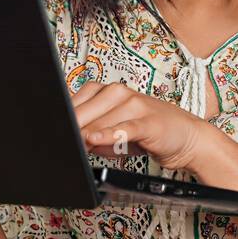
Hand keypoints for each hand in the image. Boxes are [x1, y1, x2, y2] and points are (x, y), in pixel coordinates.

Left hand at [72, 81, 215, 171]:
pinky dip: (109, 134)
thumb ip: (91, 135)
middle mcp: (120, 93)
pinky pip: (125, 127)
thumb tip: (69, 141)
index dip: (63, 117)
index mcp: (108, 91)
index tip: (51, 131)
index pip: (76, 101)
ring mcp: (135, 105)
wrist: (186, 136)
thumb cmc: (148, 133)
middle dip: (72, 129)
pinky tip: (95, 139)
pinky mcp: (148, 122)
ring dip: (87, 135)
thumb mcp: (114, 134)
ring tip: (76, 147)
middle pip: (85, 111)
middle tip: (61, 144)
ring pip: (102, 120)